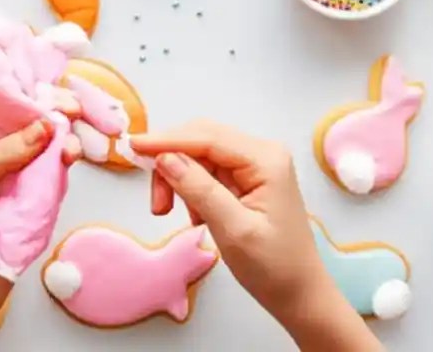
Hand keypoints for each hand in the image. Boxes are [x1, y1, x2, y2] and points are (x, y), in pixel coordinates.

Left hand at [0, 120, 78, 351]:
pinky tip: (69, 165)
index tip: (54, 96)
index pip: (8, 109)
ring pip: (51, 155)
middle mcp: (2, 158)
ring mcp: (22, 183)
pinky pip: (57, 185)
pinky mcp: (39, 209)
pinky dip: (65, 174)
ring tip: (71, 149)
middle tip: (72, 115)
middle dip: (56, 119)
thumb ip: (4, 152)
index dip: (31, 99)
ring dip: (64, 146)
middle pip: (36, 128)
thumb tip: (42, 125)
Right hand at [131, 120, 379, 350]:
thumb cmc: (273, 267)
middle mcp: (262, 154)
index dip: (166, 140)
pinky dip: (190, 188)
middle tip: (157, 201)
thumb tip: (164, 157)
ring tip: (171, 212)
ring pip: (199, 156)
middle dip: (170, 163)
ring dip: (178, 179)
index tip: (133, 146)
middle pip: (200, 140)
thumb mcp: (233, 229)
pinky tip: (194, 215)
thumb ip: (198, 189)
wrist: (299, 294)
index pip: (206, 138)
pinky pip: (206, 171)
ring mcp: (255, 166)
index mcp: (266, 160)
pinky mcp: (247, 180)